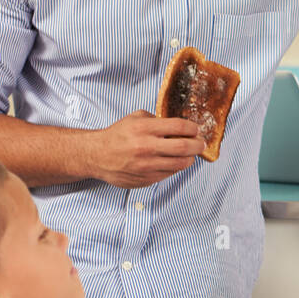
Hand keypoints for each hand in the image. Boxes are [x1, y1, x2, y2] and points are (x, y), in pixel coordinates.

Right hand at [91, 111, 205, 187]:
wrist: (97, 156)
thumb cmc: (117, 136)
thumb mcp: (134, 118)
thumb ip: (156, 119)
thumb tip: (177, 125)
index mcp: (144, 128)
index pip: (179, 126)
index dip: (193, 128)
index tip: (196, 129)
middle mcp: (147, 147)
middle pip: (185, 146)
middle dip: (198, 144)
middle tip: (201, 143)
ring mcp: (147, 165)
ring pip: (181, 163)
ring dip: (190, 158)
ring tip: (189, 153)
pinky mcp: (147, 179)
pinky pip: (170, 173)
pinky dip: (175, 167)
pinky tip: (172, 161)